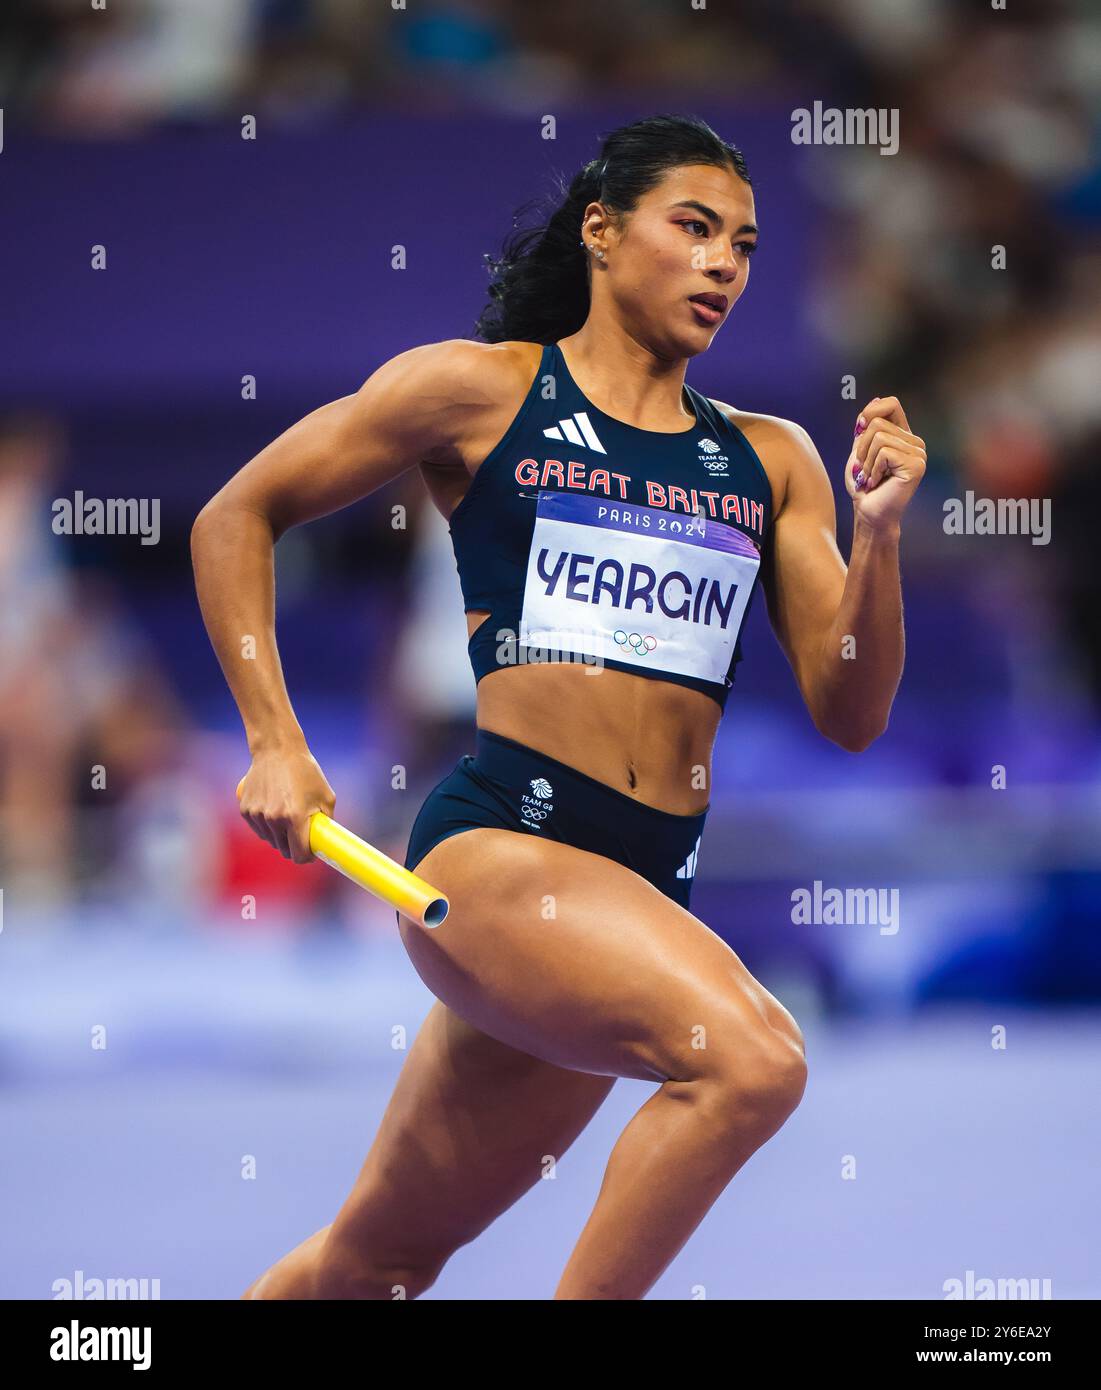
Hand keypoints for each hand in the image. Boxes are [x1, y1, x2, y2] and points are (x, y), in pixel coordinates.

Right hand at [238, 745, 335, 862]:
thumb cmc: (306, 772)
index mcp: (295, 817)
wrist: (277, 749)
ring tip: (288, 813)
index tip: (311, 851)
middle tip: (301, 832)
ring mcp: (257, 815)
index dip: (307, 856)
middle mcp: (274, 819)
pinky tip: (274, 808)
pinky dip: (267, 825)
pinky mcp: (245, 810)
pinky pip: (259, 829)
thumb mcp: (326, 797)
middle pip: (284, 850)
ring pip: (270, 840)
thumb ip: (326, 823)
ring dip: (280, 835)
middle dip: (294, 846)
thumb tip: (326, 843)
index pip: (299, 855)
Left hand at [844, 396, 925, 531]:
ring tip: (870, 478)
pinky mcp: (916, 465)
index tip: (858, 431)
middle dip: (861, 448)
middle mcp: (915, 442)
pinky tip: (876, 483)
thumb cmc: (864, 486)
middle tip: (864, 470)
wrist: (868, 513)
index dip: (870, 412)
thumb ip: (867, 429)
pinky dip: (872, 468)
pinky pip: (884, 452)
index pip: (891, 403)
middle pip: (877, 422)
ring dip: (865, 461)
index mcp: (903, 436)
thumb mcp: (860, 451)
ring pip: (879, 437)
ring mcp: (918, 453)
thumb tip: (876, 399)